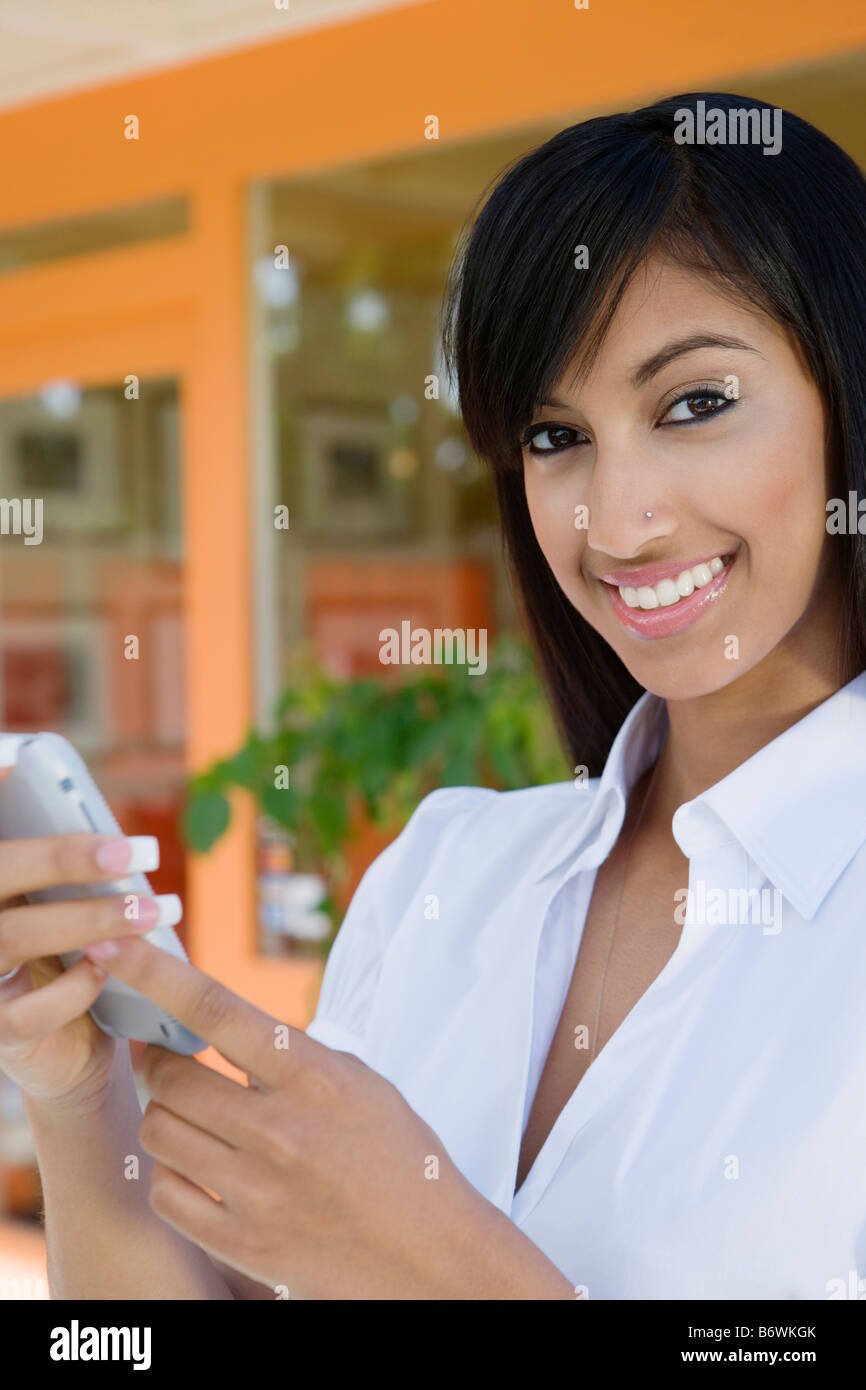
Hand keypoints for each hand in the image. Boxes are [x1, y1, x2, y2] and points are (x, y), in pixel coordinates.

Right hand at [0, 788, 173, 1111]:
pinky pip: (28, 1011)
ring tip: (153, 908)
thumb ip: (51, 857)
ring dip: (91, 919)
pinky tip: (108, 970)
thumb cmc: (63, 952)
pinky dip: (76, 988)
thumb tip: (40, 770)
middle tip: (135, 852)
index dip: (7, 800)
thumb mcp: (57, 896)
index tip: (21, 763)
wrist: (65, 1049)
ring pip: (12, 938)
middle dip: (63, 858)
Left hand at [82, 933, 523, 1298]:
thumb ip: (290, 1054)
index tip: (116, 946)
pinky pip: (167, 1194)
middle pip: (170, 1077)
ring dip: (164, 1118)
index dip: (156, 973)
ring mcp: (257, 1191)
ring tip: (193, 1119)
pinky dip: (173, 1176)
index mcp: (312, 1076)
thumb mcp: (358, 1081)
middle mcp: (279, 1130)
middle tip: (169, 1063)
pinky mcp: (243, 1244)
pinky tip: (201, 1170)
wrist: (430, 1253)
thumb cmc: (397, 1156)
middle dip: (159, 1064)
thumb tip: (217, 1028)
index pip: (216, 1009)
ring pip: (158, 1133)